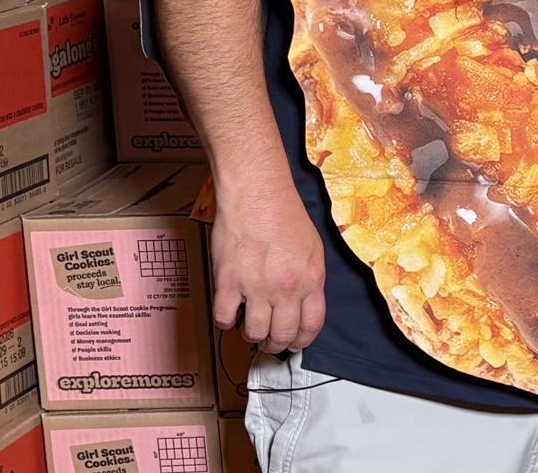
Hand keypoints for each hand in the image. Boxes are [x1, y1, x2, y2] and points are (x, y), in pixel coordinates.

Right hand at [210, 178, 326, 353]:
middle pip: (283, 334)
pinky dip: (226, 322)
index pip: (312, 325)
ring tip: (249, 329)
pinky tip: (229, 314)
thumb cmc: (284, 215)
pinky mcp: (229, 282)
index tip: (294, 344)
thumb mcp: (312, 248)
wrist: (258, 194)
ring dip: (252, 336)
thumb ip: (309, 279)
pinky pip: (225, 318)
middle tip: (269, 342)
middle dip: (276, 344)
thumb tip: (303, 303)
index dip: (302, 341)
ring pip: (255, 333)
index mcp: (311, 279)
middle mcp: (287, 288)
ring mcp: (257, 287)